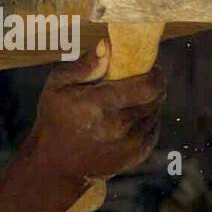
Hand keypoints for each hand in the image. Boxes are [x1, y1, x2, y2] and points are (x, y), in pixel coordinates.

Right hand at [21, 41, 166, 189]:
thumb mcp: (57, 86)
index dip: (155, 73)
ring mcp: (129, 144)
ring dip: (150, 103)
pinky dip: (148, 122)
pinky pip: (153, 132)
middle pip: (156, 98)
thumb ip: (83, 66)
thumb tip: (108, 46)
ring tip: (134, 98)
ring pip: (155, 114)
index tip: (150, 65)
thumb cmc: (55, 119)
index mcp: (100, 103)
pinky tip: (133, 118)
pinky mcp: (135, 157)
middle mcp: (119, 125)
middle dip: (155, 85)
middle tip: (144, 78)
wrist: (55, 165)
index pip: (147, 85)